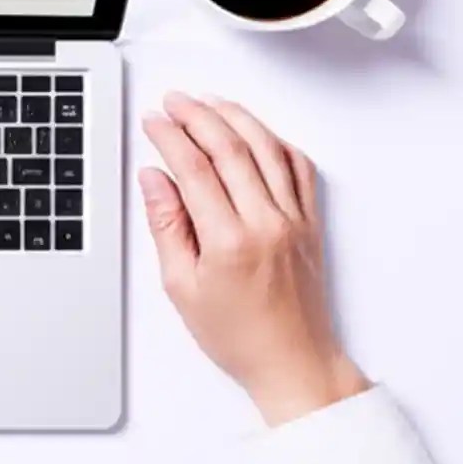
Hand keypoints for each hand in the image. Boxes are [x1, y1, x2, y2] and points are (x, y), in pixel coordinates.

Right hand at [141, 92, 367, 425]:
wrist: (293, 362)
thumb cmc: (237, 335)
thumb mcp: (180, 286)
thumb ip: (166, 225)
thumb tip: (153, 178)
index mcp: (228, 240)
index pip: (194, 168)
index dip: (170, 137)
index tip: (153, 122)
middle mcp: (266, 222)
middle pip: (230, 148)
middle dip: (198, 115)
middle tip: (174, 101)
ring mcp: (294, 219)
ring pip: (266, 148)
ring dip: (236, 117)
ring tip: (209, 102)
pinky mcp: (311, 222)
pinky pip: (299, 167)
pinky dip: (276, 141)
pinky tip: (256, 131)